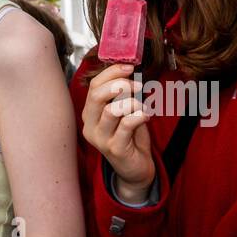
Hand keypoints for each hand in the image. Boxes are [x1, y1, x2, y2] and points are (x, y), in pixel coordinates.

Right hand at [82, 63, 154, 192]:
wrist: (135, 169)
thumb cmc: (130, 137)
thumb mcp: (123, 113)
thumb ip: (122, 96)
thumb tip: (130, 71)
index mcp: (89, 113)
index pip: (94, 86)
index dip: (111, 73)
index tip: (129, 67)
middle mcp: (90, 126)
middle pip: (97, 96)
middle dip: (119, 85)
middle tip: (137, 85)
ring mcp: (101, 139)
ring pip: (111, 110)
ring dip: (131, 102)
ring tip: (142, 105)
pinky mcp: (115, 149)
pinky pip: (126, 125)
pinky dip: (139, 115)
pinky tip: (147, 115)